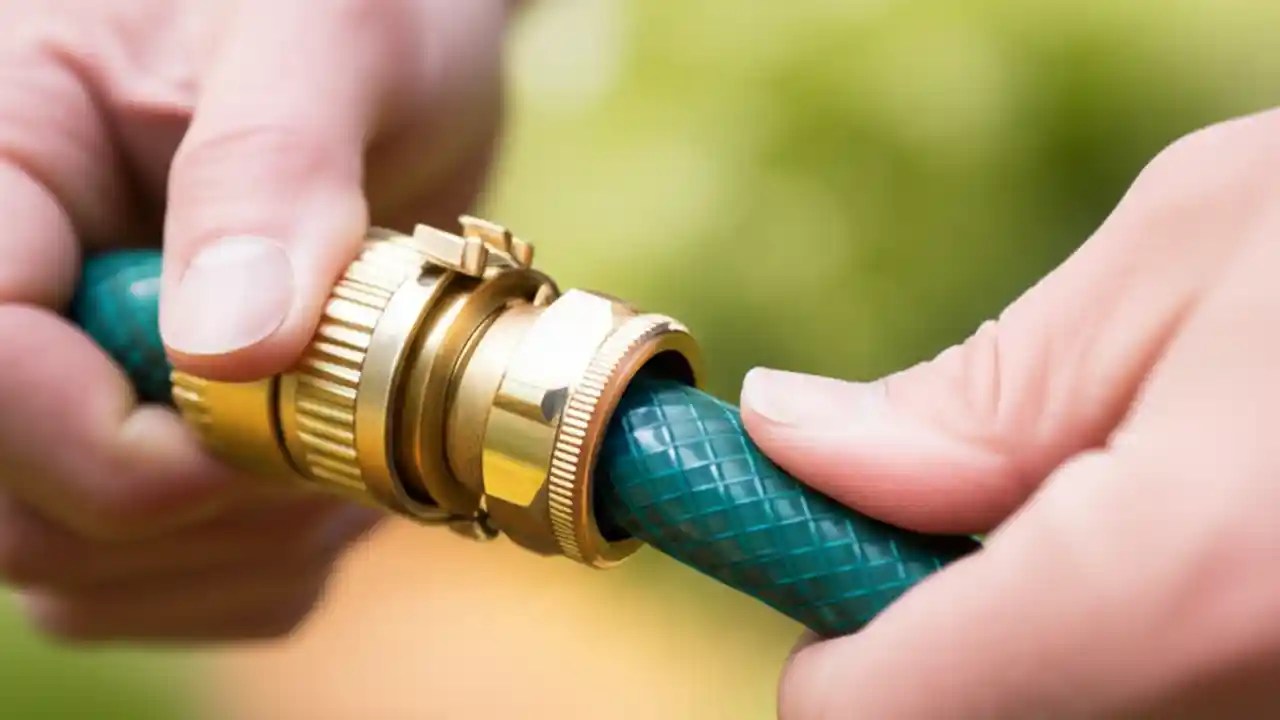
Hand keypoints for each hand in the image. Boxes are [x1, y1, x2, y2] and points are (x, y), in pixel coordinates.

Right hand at [0, 0, 511, 640]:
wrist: (404, 52)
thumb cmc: (362, 7)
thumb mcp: (327, 38)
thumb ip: (268, 172)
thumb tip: (229, 348)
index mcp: (2, 168)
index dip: (107, 445)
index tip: (265, 429)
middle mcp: (16, 296)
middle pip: (15, 504)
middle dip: (191, 504)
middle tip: (336, 423)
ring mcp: (65, 387)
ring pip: (75, 568)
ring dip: (242, 545)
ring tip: (355, 433)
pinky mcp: (135, 448)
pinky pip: (158, 586)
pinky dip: (264, 567)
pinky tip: (338, 477)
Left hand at [743, 108, 1279, 717]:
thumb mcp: (1192, 255)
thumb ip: (974, 394)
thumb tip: (797, 446)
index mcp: (1184, 584)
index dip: (833, 645)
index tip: (839, 550)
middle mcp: (1258, 714)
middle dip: (941, 644)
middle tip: (987, 515)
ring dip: (1044, 646)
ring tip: (1130, 504)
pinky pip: (1180, 709)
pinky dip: (1138, 657)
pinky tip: (1206, 555)